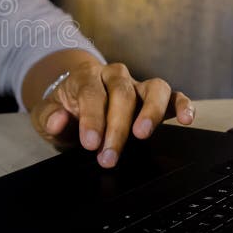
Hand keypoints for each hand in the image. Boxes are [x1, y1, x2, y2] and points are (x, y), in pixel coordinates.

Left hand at [26, 50, 194, 167]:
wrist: (74, 102)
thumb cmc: (64, 110)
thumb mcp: (46, 115)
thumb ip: (49, 117)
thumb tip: (58, 120)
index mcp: (86, 76)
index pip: (91, 94)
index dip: (92, 119)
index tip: (90, 143)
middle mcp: (114, 75)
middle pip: (122, 94)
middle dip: (116, 128)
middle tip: (108, 157)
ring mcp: (137, 85)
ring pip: (154, 88)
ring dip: (151, 111)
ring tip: (143, 133)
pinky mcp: (155, 97)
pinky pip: (174, 96)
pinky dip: (183, 105)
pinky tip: (185, 119)